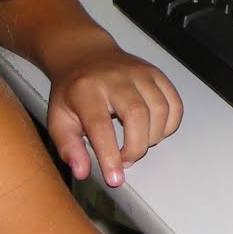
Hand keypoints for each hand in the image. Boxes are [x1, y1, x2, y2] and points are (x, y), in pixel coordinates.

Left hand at [43, 46, 182, 185]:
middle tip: (125, 160)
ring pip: (160, 110)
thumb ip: (68, 146)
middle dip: (136, 148)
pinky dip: (169, 125)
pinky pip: (174, 104)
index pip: (100, 125)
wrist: (86, 55)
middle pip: (137, 116)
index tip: (115, 178)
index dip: (110, 155)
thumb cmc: (72, 90)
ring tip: (137, 144)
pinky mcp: (156, 74)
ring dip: (153, 138)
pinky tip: (154, 131)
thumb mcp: (58, 118)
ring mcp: (140, 73)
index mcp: (87, 90)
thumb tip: (82, 171)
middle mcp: (116, 78)